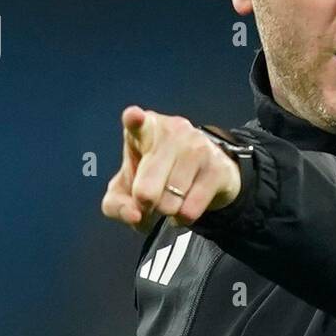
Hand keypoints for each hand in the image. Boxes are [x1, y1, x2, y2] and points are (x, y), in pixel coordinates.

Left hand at [100, 106, 241, 233]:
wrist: (206, 173)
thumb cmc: (156, 175)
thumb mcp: (127, 188)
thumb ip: (117, 204)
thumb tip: (135, 215)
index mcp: (144, 129)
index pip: (136, 121)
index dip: (134, 120)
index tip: (133, 116)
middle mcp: (172, 131)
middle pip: (146, 191)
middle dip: (145, 205)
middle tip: (149, 200)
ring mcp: (197, 147)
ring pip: (170, 202)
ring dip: (166, 211)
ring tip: (170, 199)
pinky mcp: (218, 167)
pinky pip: (190, 210)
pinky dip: (182, 218)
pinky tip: (184, 207)